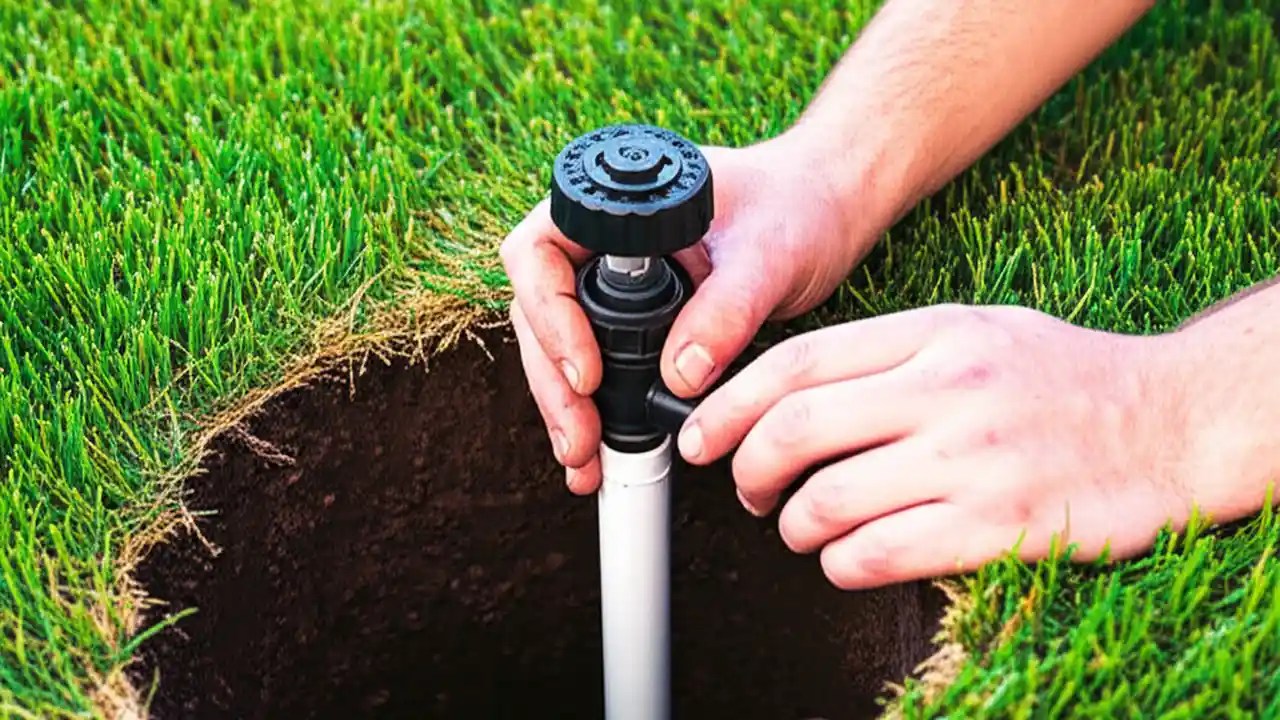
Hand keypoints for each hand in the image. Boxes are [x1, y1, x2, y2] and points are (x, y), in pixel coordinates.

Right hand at [501, 134, 886, 493]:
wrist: (828, 212)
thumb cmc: (800, 207)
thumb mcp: (771, 255)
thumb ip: (727, 308)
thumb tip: (679, 376)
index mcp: (618, 198)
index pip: (543, 251)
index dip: (551, 315)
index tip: (587, 371)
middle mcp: (602, 236)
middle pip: (541, 308)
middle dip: (552, 380)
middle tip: (579, 440)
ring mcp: (613, 276)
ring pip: (559, 342)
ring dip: (565, 403)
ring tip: (583, 461)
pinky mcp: (635, 314)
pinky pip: (597, 359)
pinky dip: (595, 406)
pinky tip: (599, 452)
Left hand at [677, 303, 1201, 588]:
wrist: (1170, 422)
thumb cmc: (1064, 377)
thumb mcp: (976, 329)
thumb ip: (888, 351)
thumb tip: (787, 388)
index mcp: (935, 333)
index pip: (796, 362)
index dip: (727, 404)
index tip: (700, 434)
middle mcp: (948, 390)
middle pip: (795, 430)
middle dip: (745, 469)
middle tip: (746, 490)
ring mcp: (973, 460)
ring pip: (826, 500)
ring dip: (791, 526)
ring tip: (800, 528)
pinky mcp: (998, 527)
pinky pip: (876, 554)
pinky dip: (839, 563)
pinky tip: (846, 557)